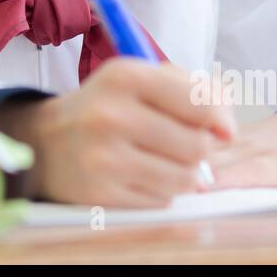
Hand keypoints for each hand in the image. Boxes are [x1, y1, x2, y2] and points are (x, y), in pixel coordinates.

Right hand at [0, 58, 236, 206]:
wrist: (48, 140)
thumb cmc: (109, 106)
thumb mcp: (142, 79)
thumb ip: (194, 91)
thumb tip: (227, 131)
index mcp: (124, 76)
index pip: (198, 101)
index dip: (220, 119)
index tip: (223, 129)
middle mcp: (111, 115)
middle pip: (196, 145)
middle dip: (199, 149)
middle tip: (183, 144)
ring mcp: (104, 158)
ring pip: (184, 178)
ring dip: (184, 173)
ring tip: (163, 160)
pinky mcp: (101, 193)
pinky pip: (161, 200)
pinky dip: (161, 191)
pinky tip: (140, 175)